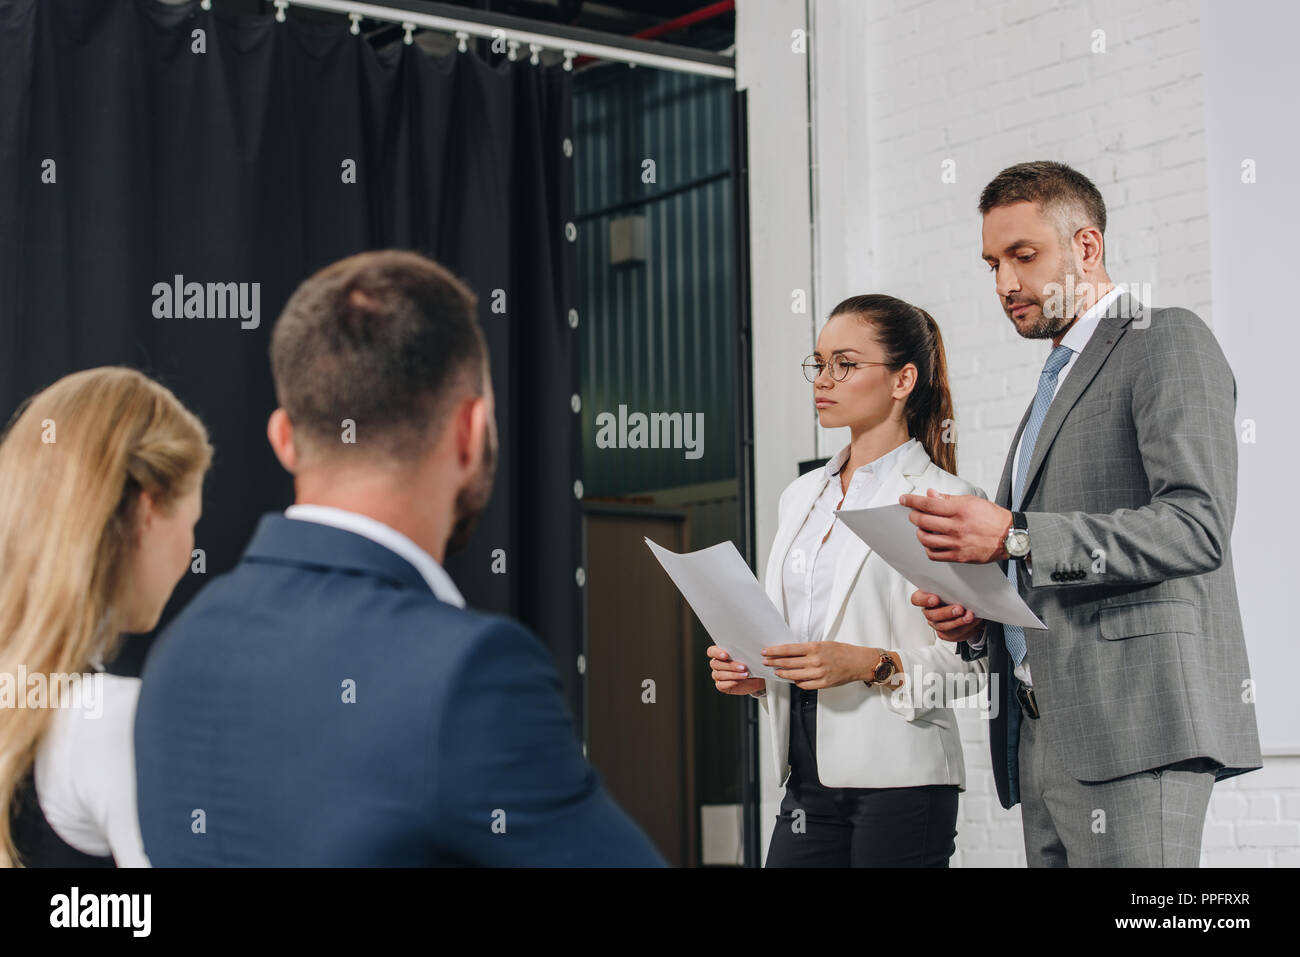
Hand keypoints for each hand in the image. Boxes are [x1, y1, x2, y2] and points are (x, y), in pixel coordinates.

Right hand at [706, 645, 764, 694]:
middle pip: (716, 664)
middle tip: (743, 667)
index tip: (726, 655)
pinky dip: (731, 683)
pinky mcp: (721, 686)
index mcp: (720, 653)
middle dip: (730, 665)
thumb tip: (751, 651)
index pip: (712, 651)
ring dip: (733, 675)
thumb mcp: (751, 658)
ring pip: (719, 674)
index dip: (717, 653)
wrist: (755, 680)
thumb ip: (748, 653)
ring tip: (746, 675)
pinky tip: (740, 681)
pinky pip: (721, 685)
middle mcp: (717, 664)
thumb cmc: (752, 665)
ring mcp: (717, 675)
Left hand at [760, 641, 883, 689]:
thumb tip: (790, 652)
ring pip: (794, 674)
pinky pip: (804, 685)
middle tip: (766, 661)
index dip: (775, 651)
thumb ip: (807, 649)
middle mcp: (815, 660)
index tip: (766, 651)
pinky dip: (797, 682)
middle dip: (774, 662)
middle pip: (788, 662)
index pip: (789, 649)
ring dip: (782, 673)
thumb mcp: (823, 644)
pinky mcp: (823, 684)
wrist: (858, 662)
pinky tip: (792, 679)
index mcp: (814, 647)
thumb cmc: (842, 651)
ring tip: (776, 671)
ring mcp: (819, 673)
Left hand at [900, 488, 1012, 562]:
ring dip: (919, 532)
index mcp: (960, 510)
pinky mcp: (959, 556)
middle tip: (913, 513)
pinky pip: (934, 555)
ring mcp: (957, 543)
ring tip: (922, 528)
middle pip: (923, 521)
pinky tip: (930, 542)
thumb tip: (930, 494)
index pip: (928, 504)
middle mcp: (957, 527)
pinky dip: (928, 548)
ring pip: (925, 539)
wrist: (1010, 536)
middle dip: (913, 515)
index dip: (912, 501)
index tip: (904, 499)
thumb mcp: (972, 501)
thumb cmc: (993, 518)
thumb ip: (949, 499)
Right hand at [911, 588, 984, 642]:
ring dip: (958, 622)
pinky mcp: (947, 633)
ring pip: (943, 627)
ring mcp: (937, 624)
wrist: (964, 605)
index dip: (925, 600)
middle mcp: (929, 611)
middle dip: (946, 613)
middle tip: (959, 609)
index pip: (917, 599)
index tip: (935, 599)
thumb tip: (956, 580)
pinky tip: (972, 622)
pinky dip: (965, 628)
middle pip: (932, 615)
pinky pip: (954, 634)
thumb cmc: (953, 593)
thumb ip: (948, 584)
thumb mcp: (949, 585)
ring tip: (969, 616)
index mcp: (925, 597)